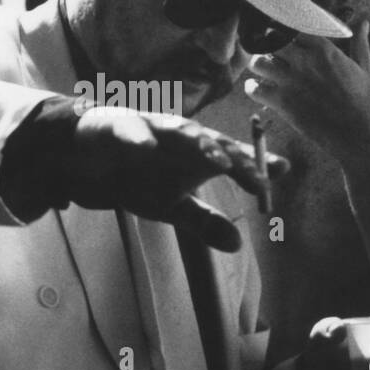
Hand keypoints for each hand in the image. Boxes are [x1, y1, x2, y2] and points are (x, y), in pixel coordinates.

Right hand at [67, 107, 287, 251]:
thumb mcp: (171, 207)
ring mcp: (150, 127)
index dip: (255, 164)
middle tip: (256, 173)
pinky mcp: (117, 124)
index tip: (283, 169)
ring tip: (218, 158)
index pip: (232, 158)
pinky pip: (129, 129)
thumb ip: (203, 222)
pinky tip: (145, 147)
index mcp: (196, 154)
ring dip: (198, 142)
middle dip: (235, 156)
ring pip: (178, 131)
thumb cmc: (137, 177)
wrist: (86, 160)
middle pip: (212, 142)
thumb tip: (238, 245)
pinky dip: (136, 136)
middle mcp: (179, 136)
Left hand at [245, 22, 369, 157]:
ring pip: (258, 62)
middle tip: (269, 53)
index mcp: (323, 48)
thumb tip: (365, 24)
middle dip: (267, 46)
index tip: (283, 38)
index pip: (291, 27)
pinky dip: (252, 88)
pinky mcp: (282, 102)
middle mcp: (304, 60)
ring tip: (264, 72)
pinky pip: (253, 89)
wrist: (357, 133)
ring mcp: (291, 81)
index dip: (284, 32)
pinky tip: (259, 90)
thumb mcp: (365, 68)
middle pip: (270, 41)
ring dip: (258, 65)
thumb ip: (360, 43)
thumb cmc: (363, 101)